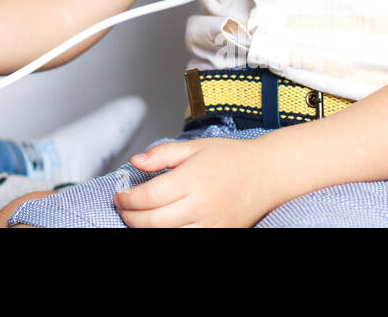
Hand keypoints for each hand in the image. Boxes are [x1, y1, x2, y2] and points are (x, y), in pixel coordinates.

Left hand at [113, 137, 279, 226]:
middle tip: (122, 209)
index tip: (119, 195)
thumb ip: (162, 154)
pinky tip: (161, 227)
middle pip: (153, 222)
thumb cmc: (231, 157)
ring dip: (146, 230)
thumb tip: (135, 162)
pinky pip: (189, 240)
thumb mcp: (194, 147)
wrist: (268, 174)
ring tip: (138, 219)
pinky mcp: (220, 233)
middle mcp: (201, 205)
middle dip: (130, 218)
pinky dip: (169, 236)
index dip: (127, 199)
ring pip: (168, 236)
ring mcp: (212, 224)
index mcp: (192, 179)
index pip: (149, 196)